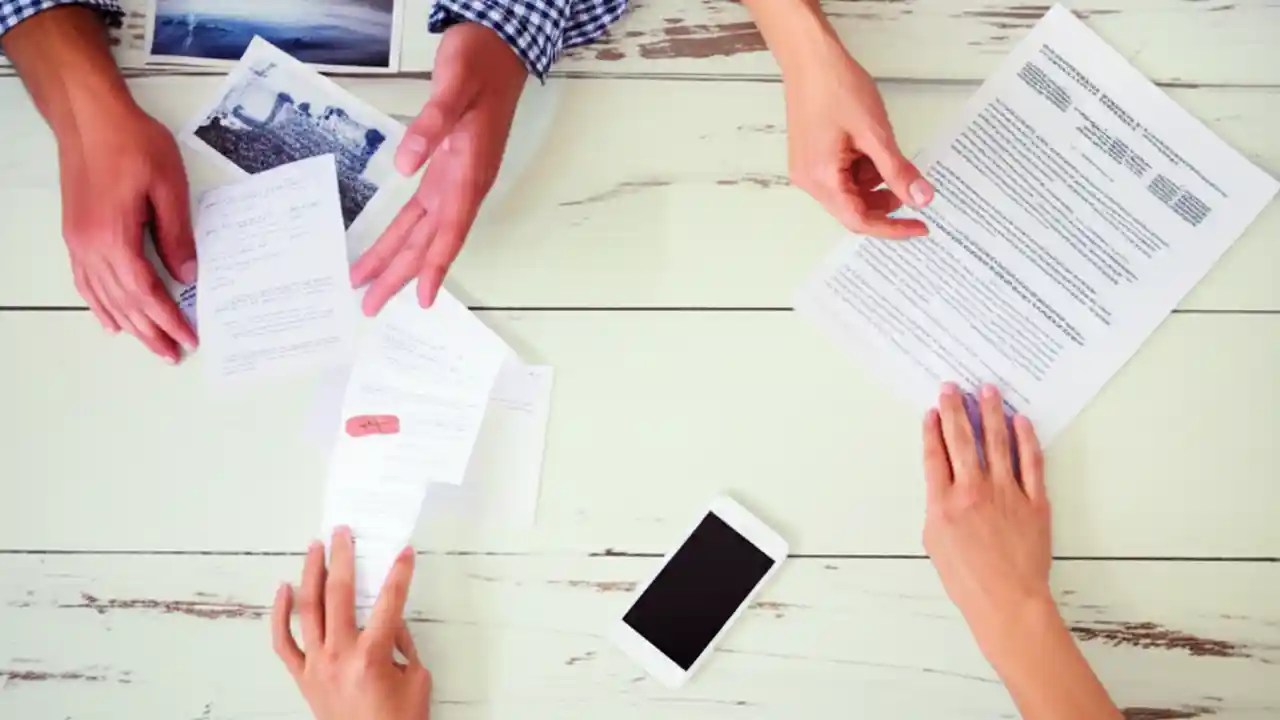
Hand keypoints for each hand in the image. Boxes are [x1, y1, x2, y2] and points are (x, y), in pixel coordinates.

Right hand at [59, 101, 197, 362]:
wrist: (89, 116)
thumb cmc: (129, 142)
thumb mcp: (168, 187)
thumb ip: (177, 235)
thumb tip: (187, 275)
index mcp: (114, 237)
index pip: (145, 293)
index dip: (168, 319)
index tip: (188, 337)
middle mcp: (90, 245)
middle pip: (123, 302)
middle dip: (150, 332)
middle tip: (173, 354)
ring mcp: (78, 240)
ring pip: (102, 296)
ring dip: (127, 324)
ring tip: (149, 344)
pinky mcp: (75, 232)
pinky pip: (85, 280)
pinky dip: (99, 304)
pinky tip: (109, 318)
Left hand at [272, 527, 430, 719]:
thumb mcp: (415, 678)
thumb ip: (402, 642)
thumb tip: (388, 617)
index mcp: (371, 656)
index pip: (389, 602)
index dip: (399, 574)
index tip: (404, 552)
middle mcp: (339, 656)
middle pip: (338, 594)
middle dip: (343, 558)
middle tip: (344, 534)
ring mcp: (317, 665)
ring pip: (308, 609)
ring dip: (311, 573)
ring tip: (315, 547)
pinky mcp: (304, 677)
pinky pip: (284, 641)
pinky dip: (280, 613)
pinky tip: (284, 589)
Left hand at [351, 23, 525, 314]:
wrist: (500, 48)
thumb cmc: (481, 63)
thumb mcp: (455, 84)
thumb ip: (433, 122)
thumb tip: (407, 164)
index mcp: (470, 169)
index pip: (451, 228)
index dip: (436, 265)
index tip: (421, 298)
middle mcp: (464, 183)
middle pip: (432, 240)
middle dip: (401, 274)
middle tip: (372, 306)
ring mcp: (455, 179)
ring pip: (424, 231)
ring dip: (398, 260)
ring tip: (369, 287)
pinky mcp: (445, 169)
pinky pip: (422, 213)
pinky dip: (403, 235)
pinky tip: (387, 251)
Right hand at [782, 40, 932, 238]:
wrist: (809, 59)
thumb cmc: (836, 88)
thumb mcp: (875, 133)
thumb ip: (897, 170)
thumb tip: (920, 199)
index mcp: (821, 179)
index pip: (859, 220)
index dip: (892, 228)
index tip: (920, 226)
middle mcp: (809, 180)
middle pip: (852, 210)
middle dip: (885, 203)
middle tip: (912, 187)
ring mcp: (808, 169)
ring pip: (849, 193)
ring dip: (875, 184)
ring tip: (889, 155)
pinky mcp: (811, 157)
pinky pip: (841, 177)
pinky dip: (862, 171)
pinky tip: (872, 148)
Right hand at [921, 383, 1050, 633]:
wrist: (1007, 600)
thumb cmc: (968, 580)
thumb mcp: (935, 543)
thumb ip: (938, 508)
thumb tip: (944, 486)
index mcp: (944, 503)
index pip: (935, 455)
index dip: (932, 429)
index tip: (932, 410)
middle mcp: (973, 491)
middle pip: (961, 440)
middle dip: (954, 409)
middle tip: (952, 387)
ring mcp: (1006, 493)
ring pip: (996, 442)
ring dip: (990, 413)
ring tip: (987, 390)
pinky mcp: (1034, 501)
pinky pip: (1030, 462)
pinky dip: (1025, 439)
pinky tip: (1020, 421)